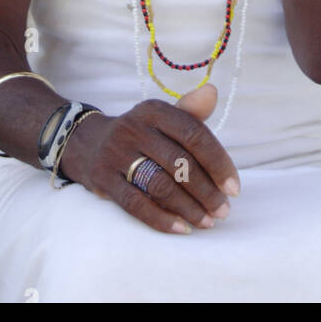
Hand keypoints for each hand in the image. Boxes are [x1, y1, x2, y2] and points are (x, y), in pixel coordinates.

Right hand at [59, 83, 239, 233]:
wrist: (86, 143)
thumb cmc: (139, 134)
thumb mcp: (160, 118)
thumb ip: (190, 112)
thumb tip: (212, 92)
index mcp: (154, 110)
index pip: (194, 134)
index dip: (217, 162)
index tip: (234, 188)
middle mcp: (134, 127)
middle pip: (179, 162)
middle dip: (206, 191)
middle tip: (223, 210)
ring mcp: (116, 153)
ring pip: (159, 185)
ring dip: (188, 208)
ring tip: (207, 222)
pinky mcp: (103, 178)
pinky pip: (135, 204)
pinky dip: (161, 219)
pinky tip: (182, 229)